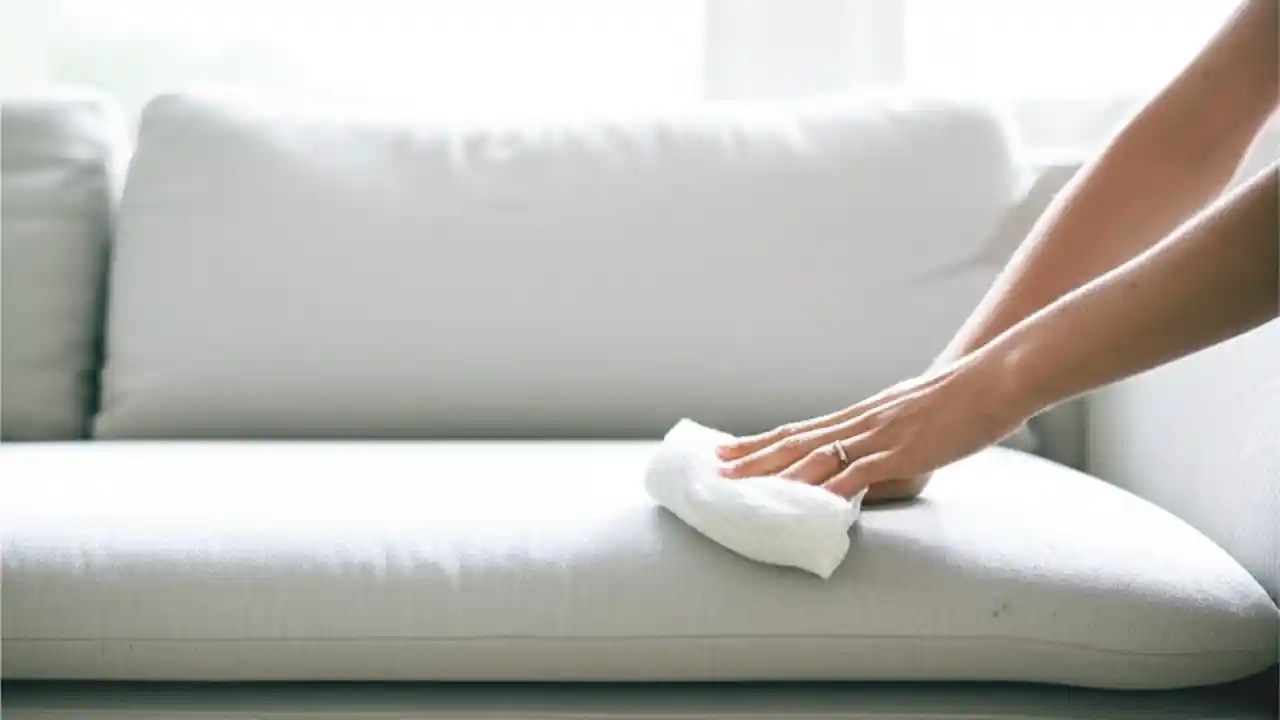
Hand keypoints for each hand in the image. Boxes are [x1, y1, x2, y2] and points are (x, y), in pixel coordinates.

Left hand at [715, 352, 1031, 499]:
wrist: (995, 377)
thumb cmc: (963, 399)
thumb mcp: (915, 418)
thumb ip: (890, 441)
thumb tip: (873, 465)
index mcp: (862, 416)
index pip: (800, 430)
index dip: (761, 443)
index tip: (728, 450)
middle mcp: (861, 422)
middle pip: (796, 441)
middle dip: (753, 457)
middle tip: (716, 469)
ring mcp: (879, 437)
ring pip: (816, 457)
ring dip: (776, 474)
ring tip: (743, 487)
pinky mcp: (903, 452)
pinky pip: (858, 473)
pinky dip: (830, 489)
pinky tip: (806, 502)